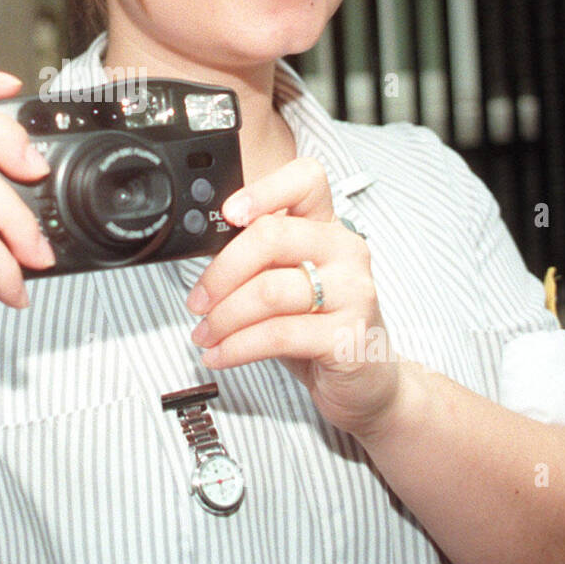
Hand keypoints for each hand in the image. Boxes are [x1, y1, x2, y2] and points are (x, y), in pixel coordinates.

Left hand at [185, 157, 400, 440]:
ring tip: (205, 334)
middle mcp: (345, 251)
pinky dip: (237, 347)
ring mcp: (352, 292)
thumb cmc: (319, 327)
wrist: (366, 382)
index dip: (263, 190)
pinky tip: (221, 355)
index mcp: (327, 227)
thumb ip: (258, 261)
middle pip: (271, 237)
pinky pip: (278, 334)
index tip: (228, 213)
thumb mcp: (288, 283)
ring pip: (268, 291)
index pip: (306, 181)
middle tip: (198, 300)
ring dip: (223, 317)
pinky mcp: (348, 336)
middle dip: (221, 272)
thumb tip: (203, 254)